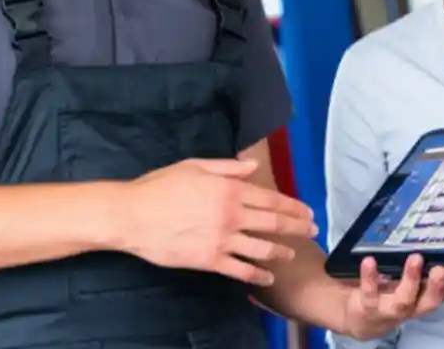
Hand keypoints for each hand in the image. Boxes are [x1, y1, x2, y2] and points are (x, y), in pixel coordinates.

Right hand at [117, 158, 316, 285]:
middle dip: (297, 227)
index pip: (271, 198)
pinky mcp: (209, 260)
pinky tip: (267, 277)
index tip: (307, 211)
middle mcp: (231, 214)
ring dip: (281, 251)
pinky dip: (258, 275)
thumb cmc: (160, 186)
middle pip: (273, 223)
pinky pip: (240, 270)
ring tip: (291, 253)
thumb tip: (254, 167)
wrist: (132, 215)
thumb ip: (228, 167)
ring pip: (262, 248)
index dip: (293, 206)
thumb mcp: (195, 166)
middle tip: (312, 230)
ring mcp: (221, 239)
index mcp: (229, 189)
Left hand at [339, 255, 443, 340]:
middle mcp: (409, 307)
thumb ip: (416, 270)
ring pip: (404, 300)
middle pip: (428, 301)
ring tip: (416, 259)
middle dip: (436, 286)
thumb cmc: (385, 295)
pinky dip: (370, 277)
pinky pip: (371, 293)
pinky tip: (370, 260)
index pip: (439, 293)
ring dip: (411, 279)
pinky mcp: (369, 307)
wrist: (357, 320)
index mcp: (420, 299)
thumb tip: (431, 237)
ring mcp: (390, 309)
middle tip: (441, 268)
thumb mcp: (401, 285)